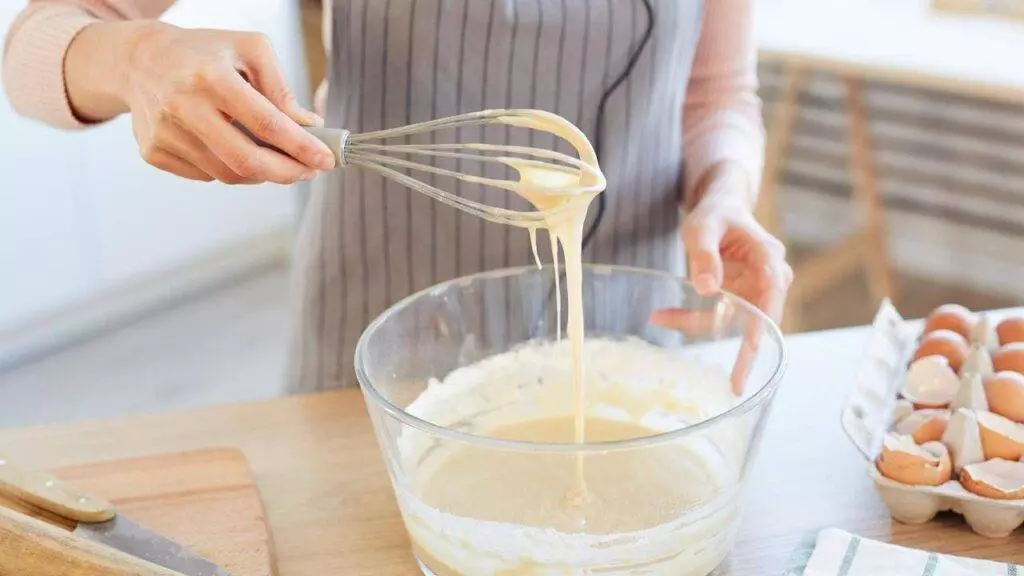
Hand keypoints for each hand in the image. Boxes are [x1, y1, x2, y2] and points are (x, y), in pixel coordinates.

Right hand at [114, 23, 334, 183]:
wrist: (139, 59)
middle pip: (246, 160)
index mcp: (211, 76)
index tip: (325, 160)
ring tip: (277, 158)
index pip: (266, 123)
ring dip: (262, 173)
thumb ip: (281, 88)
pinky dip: (229, 169)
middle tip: (309, 172)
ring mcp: (165, 133)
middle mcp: (183, 105)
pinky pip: (206, 176)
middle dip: (287, 173)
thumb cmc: (204, 53)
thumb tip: (308, 127)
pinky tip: (234, 149)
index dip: (301, 147)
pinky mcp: (153, 152)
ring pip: (227, 174)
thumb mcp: (249, 50)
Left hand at [650, 163, 792, 392]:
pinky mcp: (742, 299)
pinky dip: (694, 318)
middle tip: (734, 384)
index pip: (772, 294)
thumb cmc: (715, 214)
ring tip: (660, 317)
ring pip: (733, 321)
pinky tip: (666, 315)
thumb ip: (705, 254)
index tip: (753, 348)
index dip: (764, 324)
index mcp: (768, 257)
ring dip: (697, 324)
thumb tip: (707, 288)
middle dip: (736, 346)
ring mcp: (757, 291)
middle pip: (755, 317)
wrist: (721, 208)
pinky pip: (720, 316)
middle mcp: (771, 278)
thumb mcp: (702, 227)